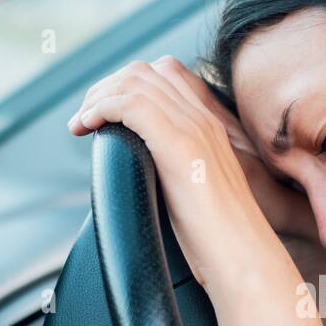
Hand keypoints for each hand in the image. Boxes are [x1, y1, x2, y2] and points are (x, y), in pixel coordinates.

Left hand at [67, 55, 288, 292]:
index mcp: (210, 128)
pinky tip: (88, 127)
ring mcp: (192, 129)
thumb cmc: (221, 237)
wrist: (244, 253)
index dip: (128, 85)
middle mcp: (202, 120)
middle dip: (106, 87)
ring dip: (97, 96)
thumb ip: (178, 169)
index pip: (167, 75)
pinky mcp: (178, 145)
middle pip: (145, 72)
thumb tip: (146, 173)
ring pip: (134, 82)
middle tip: (85, 116)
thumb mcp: (199, 190)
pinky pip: (131, 104)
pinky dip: (101, 108)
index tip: (105, 112)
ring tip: (81, 122)